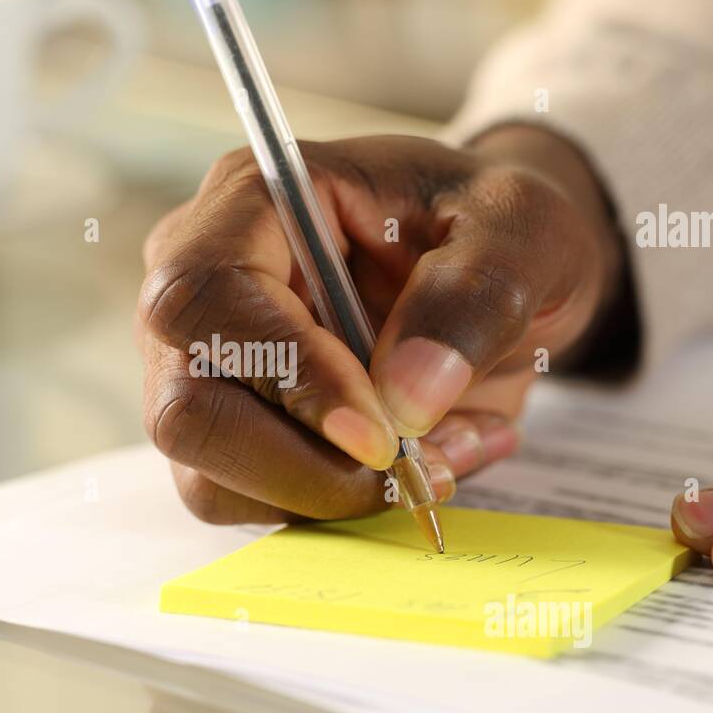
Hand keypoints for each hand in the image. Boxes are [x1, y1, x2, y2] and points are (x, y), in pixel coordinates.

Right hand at [139, 128, 624, 523]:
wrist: (496, 270)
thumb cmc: (493, 224)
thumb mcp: (524, 226)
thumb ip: (477, 294)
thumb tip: (404, 401)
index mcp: (255, 201)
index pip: (210, 297)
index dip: (286, 376)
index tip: (381, 436)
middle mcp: (204, 287)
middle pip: (187, 410)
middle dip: (305, 467)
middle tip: (411, 472)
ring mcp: (204, 368)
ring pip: (210, 479)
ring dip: (328, 497)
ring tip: (437, 457)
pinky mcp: (233, 432)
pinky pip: (252, 504)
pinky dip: (336, 510)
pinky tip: (415, 464)